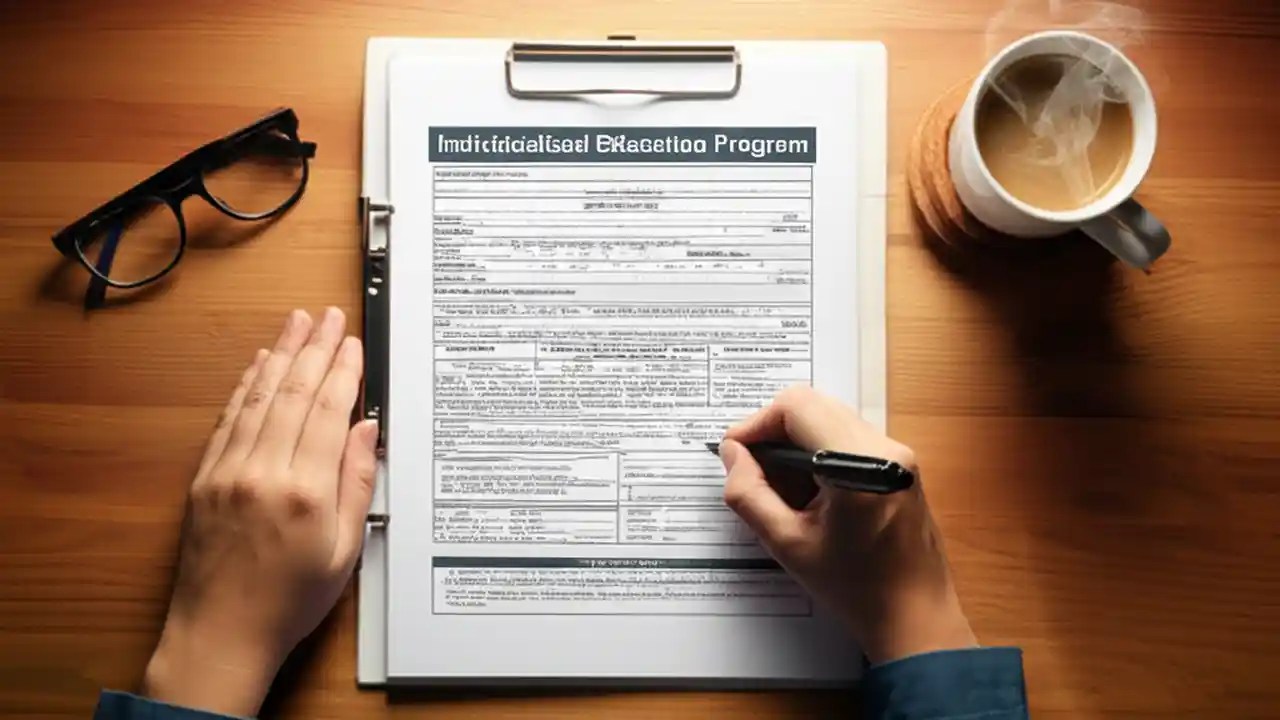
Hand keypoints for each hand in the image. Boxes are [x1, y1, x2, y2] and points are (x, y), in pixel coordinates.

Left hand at [143, 308, 377, 716]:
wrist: (220, 634)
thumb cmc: (288, 602)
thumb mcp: (345, 551)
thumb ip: (356, 485)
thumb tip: (367, 432)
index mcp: (305, 490)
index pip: (328, 412)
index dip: (343, 371)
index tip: (353, 343)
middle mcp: (263, 472)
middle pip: (293, 393)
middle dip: (314, 348)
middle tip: (328, 316)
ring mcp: (228, 472)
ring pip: (258, 397)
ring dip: (279, 355)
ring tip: (296, 323)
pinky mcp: (204, 479)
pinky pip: (228, 419)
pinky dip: (245, 387)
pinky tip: (258, 366)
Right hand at [720, 385, 975, 664]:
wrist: (916, 618)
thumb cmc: (858, 590)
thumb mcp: (787, 544)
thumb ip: (749, 494)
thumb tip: (733, 454)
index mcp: (859, 465)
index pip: (797, 406)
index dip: (757, 423)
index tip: (736, 453)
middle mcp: (886, 448)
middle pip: (814, 406)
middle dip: (775, 432)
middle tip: (753, 471)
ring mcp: (899, 453)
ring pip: (829, 419)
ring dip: (796, 443)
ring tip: (782, 490)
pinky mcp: (901, 464)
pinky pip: (848, 438)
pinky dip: (818, 453)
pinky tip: (809, 494)